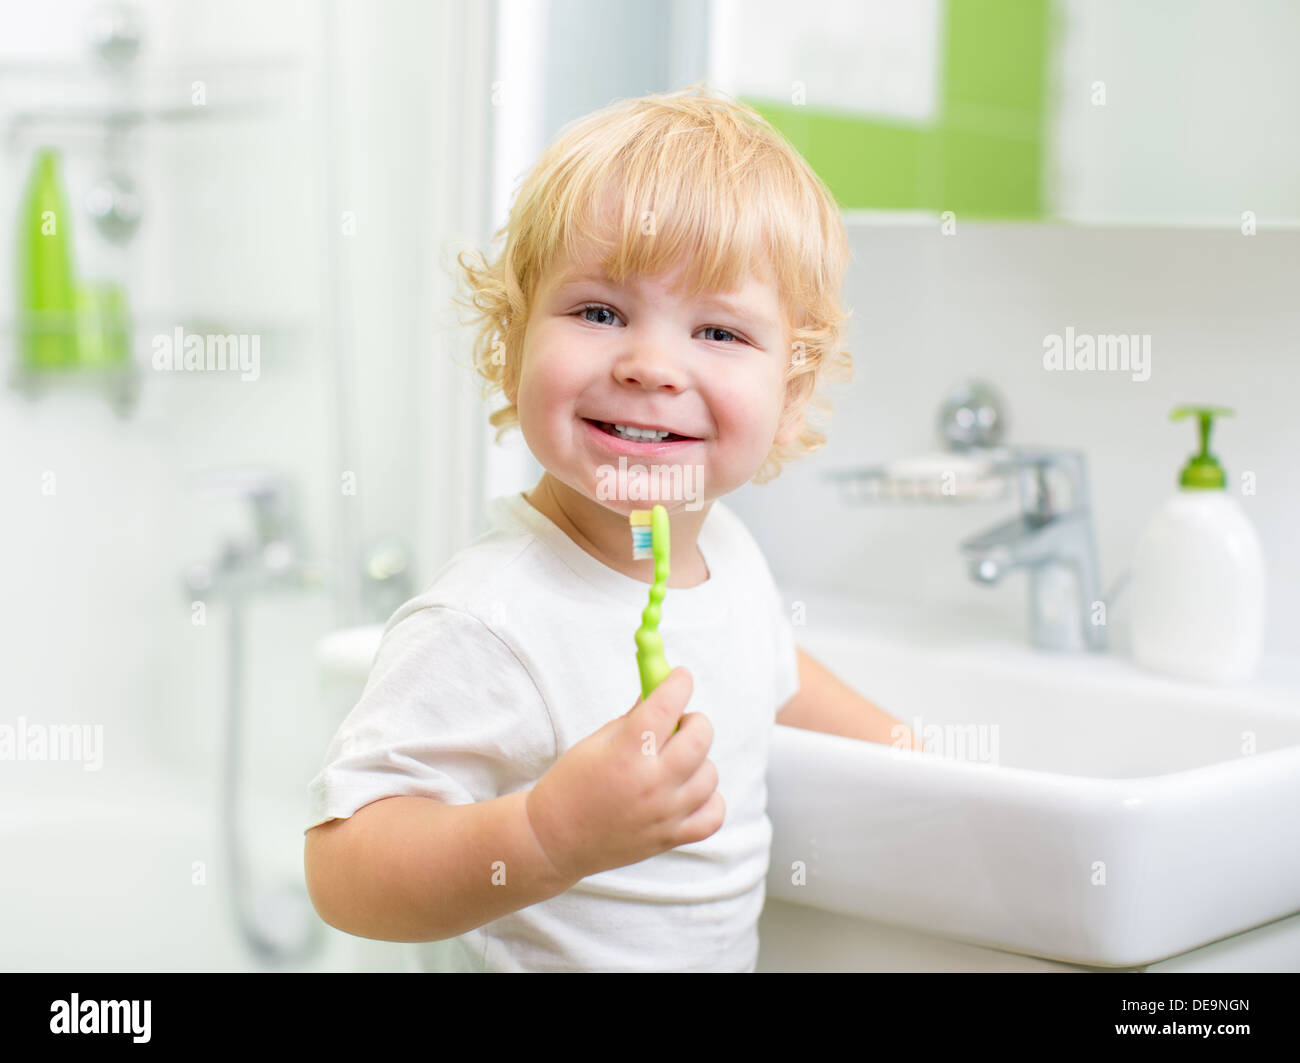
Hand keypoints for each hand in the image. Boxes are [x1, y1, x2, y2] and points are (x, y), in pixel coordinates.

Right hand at [525, 667, 722, 880]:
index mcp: (626, 753)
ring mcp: (665, 814)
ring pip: (710, 773)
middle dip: (694, 721)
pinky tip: (688, 791)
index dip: (678, 683)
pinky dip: (709, 799)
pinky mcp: (671, 837)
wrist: (554, 841)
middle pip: (700, 737)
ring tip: (675, 761)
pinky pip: (714, 814)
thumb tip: (658, 691)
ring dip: (698, 760)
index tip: (681, 676)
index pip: (666, 705)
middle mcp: (651, 783)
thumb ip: (633, 718)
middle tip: (679, 722)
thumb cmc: (570, 787)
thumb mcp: (595, 743)